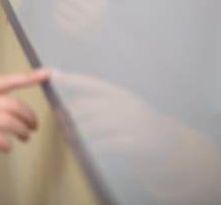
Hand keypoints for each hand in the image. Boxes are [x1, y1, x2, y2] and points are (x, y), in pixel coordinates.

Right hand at [0, 69, 49, 160]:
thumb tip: (12, 106)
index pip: (5, 80)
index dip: (28, 77)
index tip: (46, 74)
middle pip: (12, 105)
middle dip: (29, 116)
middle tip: (33, 125)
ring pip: (8, 122)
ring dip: (22, 131)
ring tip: (24, 136)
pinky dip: (6, 144)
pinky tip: (6, 146)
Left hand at [53, 0, 108, 35]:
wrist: (106, 42)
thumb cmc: (99, 15)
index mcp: (100, 1)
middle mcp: (92, 12)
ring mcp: (82, 24)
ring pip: (59, 5)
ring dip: (62, 5)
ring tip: (71, 9)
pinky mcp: (72, 33)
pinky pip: (56, 16)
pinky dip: (59, 16)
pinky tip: (69, 18)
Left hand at [53, 70, 171, 157]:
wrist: (173, 144)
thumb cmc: (140, 125)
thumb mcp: (123, 107)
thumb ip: (99, 105)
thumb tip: (66, 108)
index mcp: (120, 95)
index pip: (91, 83)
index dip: (71, 78)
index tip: (51, 73)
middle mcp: (125, 105)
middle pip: (87, 107)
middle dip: (70, 115)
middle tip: (59, 121)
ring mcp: (132, 123)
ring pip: (94, 126)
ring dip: (77, 133)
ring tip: (68, 138)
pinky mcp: (137, 142)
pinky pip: (107, 144)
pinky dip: (93, 148)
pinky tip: (85, 151)